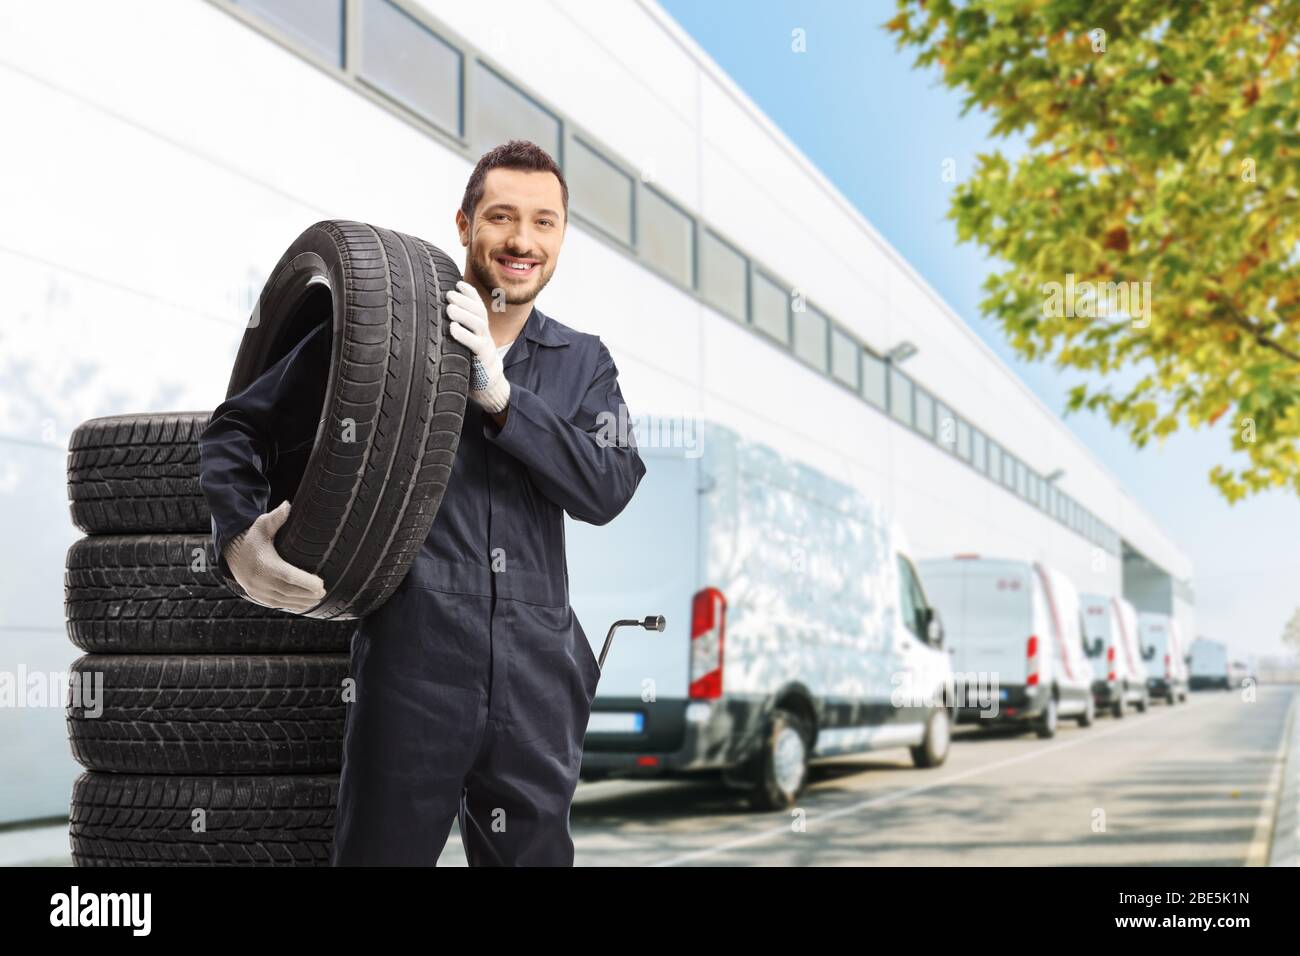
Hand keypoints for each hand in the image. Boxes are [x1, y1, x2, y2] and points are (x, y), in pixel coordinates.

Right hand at [223, 501, 326, 612]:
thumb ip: (276, 517)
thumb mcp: (262, 525)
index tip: (321, 583)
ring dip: (302, 602)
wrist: (234, 554)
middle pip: (287, 591)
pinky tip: (304, 604)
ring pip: (282, 600)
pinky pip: (276, 604)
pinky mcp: (257, 596)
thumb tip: (287, 504)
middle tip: (323, 591)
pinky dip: (291, 605)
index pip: (287, 575)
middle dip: (307, 593)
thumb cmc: (254, 538)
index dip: (305, 582)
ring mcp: (257, 590)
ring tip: (318, 599)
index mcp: (263, 563)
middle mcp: (258, 580)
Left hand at [445, 280, 510, 413]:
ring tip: (449, 308)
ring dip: (464, 313)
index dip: (470, 293)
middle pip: (478, 311)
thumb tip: (435, 317)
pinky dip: (464, 335)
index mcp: (480, 328)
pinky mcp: (483, 359)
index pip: (478, 306)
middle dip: (464, 300)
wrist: (489, 385)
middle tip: (449, 294)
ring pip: (478, 324)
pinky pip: (475, 344)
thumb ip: (457, 329)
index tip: (458, 283)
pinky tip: (453, 328)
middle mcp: (484, 334)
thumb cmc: (471, 361)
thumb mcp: (466, 342)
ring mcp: (485, 345)